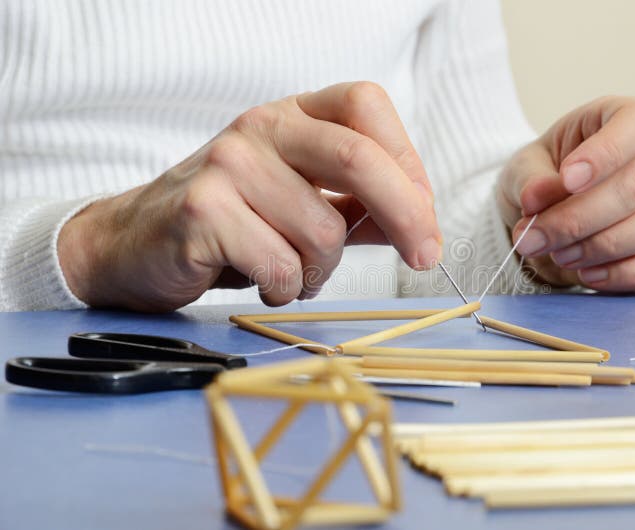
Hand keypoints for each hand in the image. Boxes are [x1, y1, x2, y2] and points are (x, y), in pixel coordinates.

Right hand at [58, 82, 440, 310]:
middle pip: (359, 159)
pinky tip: (263, 282)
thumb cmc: (229, 222)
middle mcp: (260, 128)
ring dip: (321, 271)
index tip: (423, 217)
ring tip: (292, 272)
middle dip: (408, 216)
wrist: (134, 243)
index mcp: (290, 115)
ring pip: (323, 232)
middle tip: (426, 258)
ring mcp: (228, 166)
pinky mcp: (202, 212)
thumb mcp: (297, 201)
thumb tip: (419, 223)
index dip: (409, 164)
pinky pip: (281, 266)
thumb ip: (357, 207)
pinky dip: (284, 288)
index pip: (366, 107)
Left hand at [498, 96, 634, 290]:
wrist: (541, 222)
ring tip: (560, 255)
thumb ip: (528, 179)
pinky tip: (589, 275)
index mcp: (618, 121)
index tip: (568, 179)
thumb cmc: (539, 182)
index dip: (607, 151)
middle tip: (535, 237)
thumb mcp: (521, 171)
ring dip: (603, 246)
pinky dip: (627, 274)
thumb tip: (537, 197)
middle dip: (580, 218)